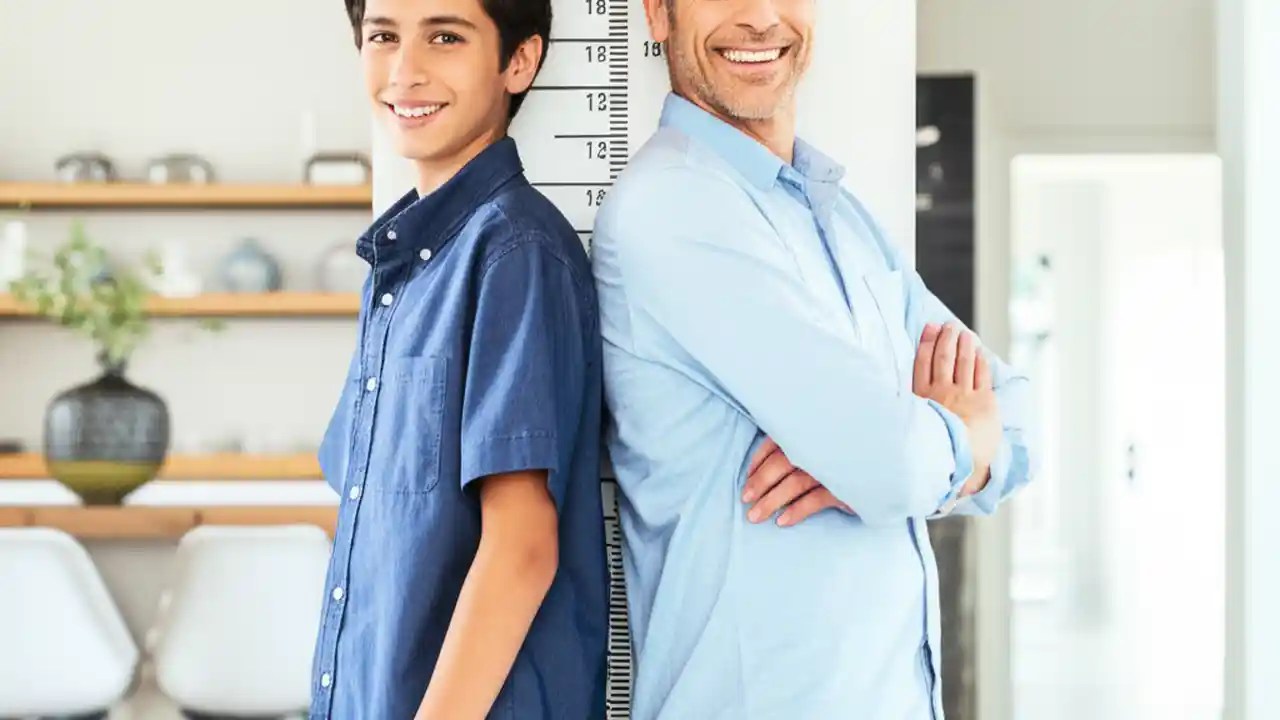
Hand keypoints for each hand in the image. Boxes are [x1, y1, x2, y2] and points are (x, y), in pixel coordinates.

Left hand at [742, 437, 852, 525]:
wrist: (896, 463)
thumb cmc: (854, 452)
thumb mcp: (826, 443)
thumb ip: (802, 444)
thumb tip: (767, 465)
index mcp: (812, 431)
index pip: (777, 442)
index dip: (758, 460)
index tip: (747, 477)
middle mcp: (820, 446)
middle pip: (781, 463)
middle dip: (760, 482)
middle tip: (745, 500)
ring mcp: (834, 466)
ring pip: (795, 483)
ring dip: (772, 500)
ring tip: (755, 516)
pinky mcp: (847, 487)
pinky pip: (816, 500)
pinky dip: (797, 510)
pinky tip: (782, 521)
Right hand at [914, 323, 999, 493]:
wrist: (958, 464)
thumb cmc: (933, 452)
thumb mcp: (909, 428)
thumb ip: (905, 411)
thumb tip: (887, 407)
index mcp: (922, 399)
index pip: (923, 364)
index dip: (927, 344)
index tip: (930, 329)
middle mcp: (942, 393)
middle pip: (944, 358)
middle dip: (946, 339)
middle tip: (949, 326)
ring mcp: (964, 395)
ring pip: (963, 363)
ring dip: (964, 345)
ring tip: (964, 334)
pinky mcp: (984, 401)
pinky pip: (982, 374)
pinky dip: (980, 361)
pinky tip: (979, 352)